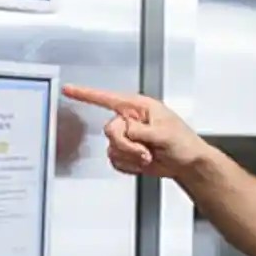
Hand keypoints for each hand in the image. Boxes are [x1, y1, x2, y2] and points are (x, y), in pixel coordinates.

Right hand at [62, 84, 212, 178]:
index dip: (86, 94)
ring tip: (149, 156)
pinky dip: (130, 165)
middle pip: (110, 131)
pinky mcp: (126, 153)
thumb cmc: (183, 142)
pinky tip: (144, 162)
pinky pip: (115, 160)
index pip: (107, 98)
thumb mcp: (164, 133)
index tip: (68, 89)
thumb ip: (140, 131)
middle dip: (128, 145)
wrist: (187, 163)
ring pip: (112, 148)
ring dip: (131, 157)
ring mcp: (127, 137)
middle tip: (145, 151)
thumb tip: (124, 130)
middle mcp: (129, 120)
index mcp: (139, 107)